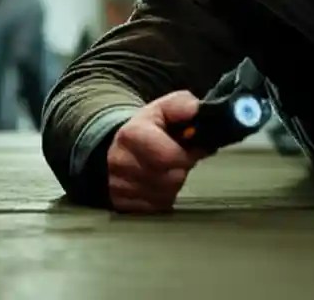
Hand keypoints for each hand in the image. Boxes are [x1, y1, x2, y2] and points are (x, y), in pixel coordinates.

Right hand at [107, 90, 208, 212]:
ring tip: (168, 169)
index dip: (189, 154)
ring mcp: (118, 185)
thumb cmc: (149, 127)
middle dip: (182, 168)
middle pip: (171, 179)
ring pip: (166, 196)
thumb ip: (183, 105)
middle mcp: (120, 162)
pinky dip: (163, 197)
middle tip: (180, 158)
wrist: (117, 146)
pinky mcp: (120, 204)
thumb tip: (197, 111)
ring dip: (174, 184)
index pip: (169, 157)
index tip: (192, 148)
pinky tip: (158, 182)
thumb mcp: (165, 107)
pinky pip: (155, 208)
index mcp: (131, 134)